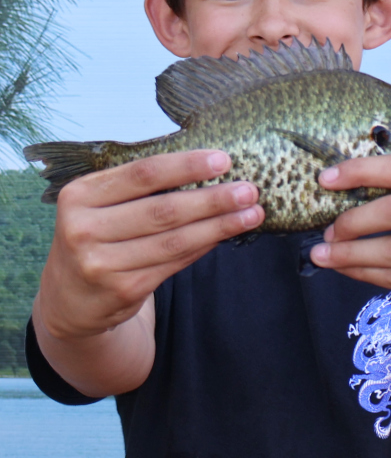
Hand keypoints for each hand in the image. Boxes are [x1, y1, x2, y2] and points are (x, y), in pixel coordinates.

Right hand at [36, 149, 262, 342]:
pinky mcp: (123, 289)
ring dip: (220, 225)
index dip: (186, 166)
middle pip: (163, 210)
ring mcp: (102, 263)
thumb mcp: (100, 206)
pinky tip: (227, 234)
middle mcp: (84, 229)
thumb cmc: (98, 237)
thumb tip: (208, 167)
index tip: (223, 160)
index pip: (142, 174)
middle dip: (213, 199)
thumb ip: (139, 188)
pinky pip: (175, 262)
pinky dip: (205, 246)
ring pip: (175, 240)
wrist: (70, 298)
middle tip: (250, 190)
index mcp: (80, 196)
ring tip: (253, 214)